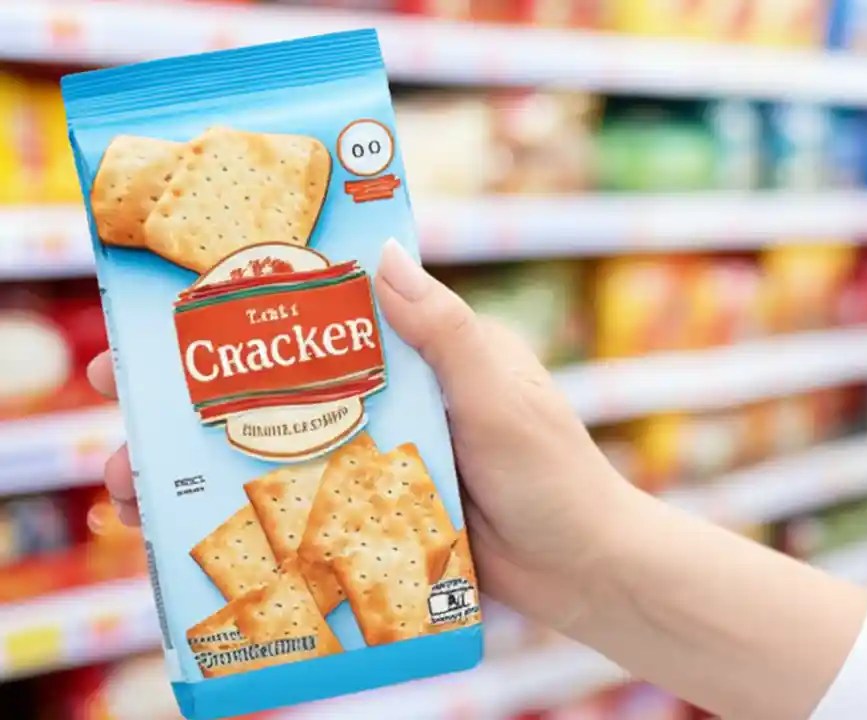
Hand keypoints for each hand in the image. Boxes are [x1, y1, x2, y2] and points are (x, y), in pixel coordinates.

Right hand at [88, 240, 638, 628]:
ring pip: (278, 444)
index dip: (260, 299)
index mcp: (429, 351)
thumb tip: (383, 253)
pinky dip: (243, 507)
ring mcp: (383, 456)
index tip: (183, 296)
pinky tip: (182, 527)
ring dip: (202, 455)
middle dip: (201, 384)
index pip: (333, 310)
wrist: (583, 571)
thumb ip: (446, 332)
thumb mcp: (500, 394)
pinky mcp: (376, 513)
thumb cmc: (556, 475)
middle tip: (123, 386)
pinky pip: (301, 502)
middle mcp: (398, 396)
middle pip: (283, 379)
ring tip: (130, 479)